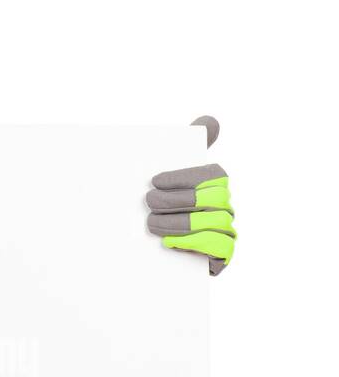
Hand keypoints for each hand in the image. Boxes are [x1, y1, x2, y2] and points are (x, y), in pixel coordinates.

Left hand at [146, 115, 235, 275]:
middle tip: (148, 203)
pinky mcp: (223, 255)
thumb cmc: (160, 205)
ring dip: (180, 223)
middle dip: (178, 200)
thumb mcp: (167, 177)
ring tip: (152, 224)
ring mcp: (228, 230)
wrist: (150, 250)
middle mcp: (226, 205)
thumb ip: (186, 146)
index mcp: (217, 183)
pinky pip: (220, 247)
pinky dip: (194, 243)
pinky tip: (169, 242)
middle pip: (213, 198)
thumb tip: (212, 121)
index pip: (212, 174)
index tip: (154, 180)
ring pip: (215, 222)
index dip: (184, 175)